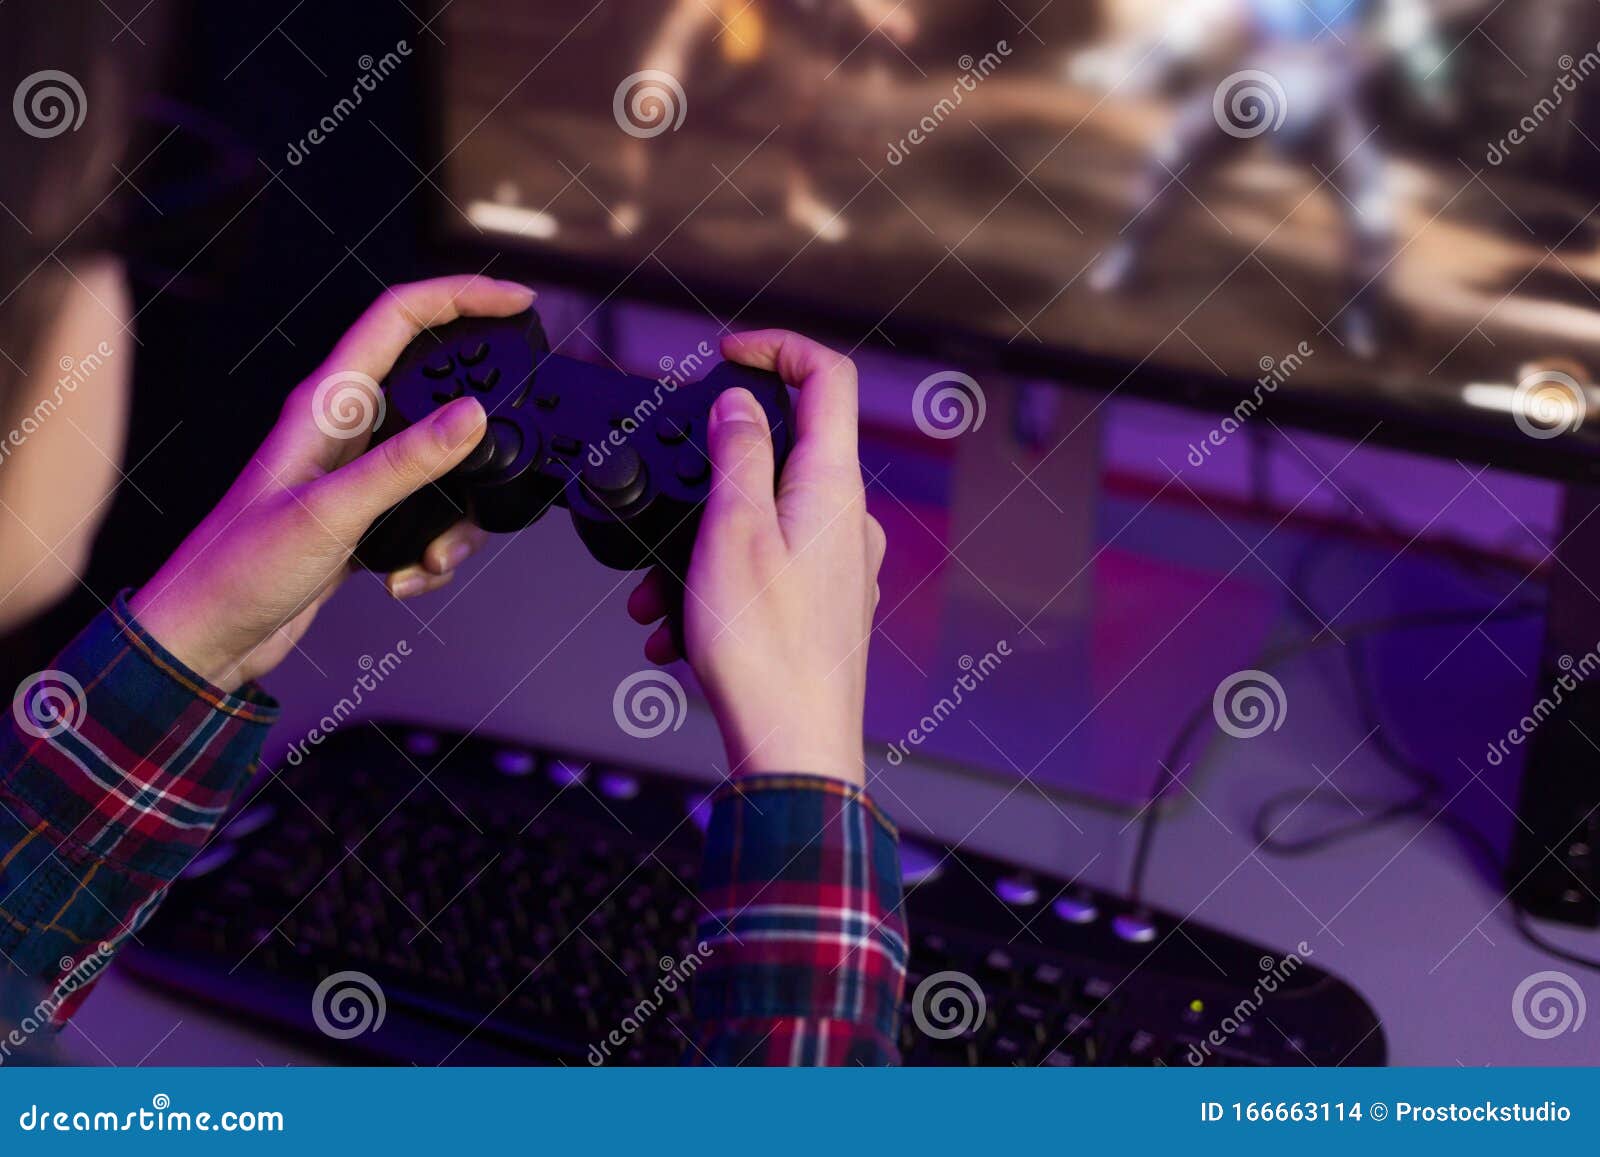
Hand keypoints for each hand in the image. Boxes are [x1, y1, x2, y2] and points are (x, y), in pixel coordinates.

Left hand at [129, 276, 536, 692]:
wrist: (208, 635)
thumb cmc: (239, 567)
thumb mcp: (334, 510)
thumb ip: (407, 462)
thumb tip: (472, 417)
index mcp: (328, 403)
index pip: (400, 317)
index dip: (461, 297)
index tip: (515, 302)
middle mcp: (343, 428)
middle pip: (435, 387)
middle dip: (478, 426)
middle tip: (515, 438)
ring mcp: (354, 471)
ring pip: (440, 463)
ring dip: (455, 514)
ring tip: (435, 553)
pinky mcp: (362, 515)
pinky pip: (426, 513)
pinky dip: (432, 547)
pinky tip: (407, 574)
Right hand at [627, 332, 884, 783]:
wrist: (792, 747)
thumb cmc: (763, 649)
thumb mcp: (731, 530)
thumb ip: (738, 453)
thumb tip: (739, 402)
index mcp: (833, 487)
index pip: (829, 377)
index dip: (778, 348)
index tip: (728, 354)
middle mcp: (848, 520)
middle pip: (783, 454)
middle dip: (711, 476)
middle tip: (668, 510)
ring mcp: (842, 566)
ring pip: (762, 522)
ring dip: (701, 546)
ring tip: (657, 597)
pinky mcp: (825, 606)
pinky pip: (765, 572)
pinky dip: (716, 586)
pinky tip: (676, 631)